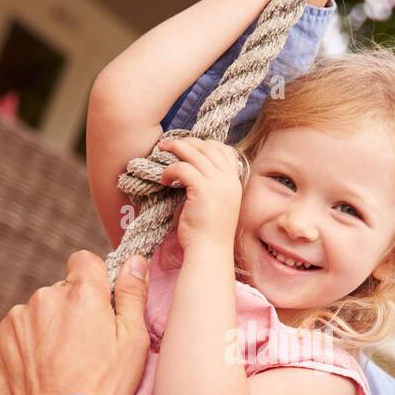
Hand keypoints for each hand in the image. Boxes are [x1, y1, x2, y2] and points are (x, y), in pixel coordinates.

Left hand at [0, 251, 149, 394]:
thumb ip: (132, 294)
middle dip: (72, 311)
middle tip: (84, 348)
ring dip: (48, 329)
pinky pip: (17, 333)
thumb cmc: (103, 387)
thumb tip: (134, 260)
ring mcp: (17, 319)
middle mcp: (45, 298)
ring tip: (61, 365)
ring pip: (38, 313)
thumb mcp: (133, 342)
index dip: (93, 281)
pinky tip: (41, 371)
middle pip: (61, 291)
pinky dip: (27, 347)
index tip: (98, 305)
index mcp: (82, 294)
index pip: (84, 261)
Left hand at [156, 136, 243, 253]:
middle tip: (168, 145)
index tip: (187, 148)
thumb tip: (191, 168)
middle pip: (208, 147)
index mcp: (234, 182)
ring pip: (193, 153)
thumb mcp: (215, 203)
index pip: (223, 150)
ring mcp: (218, 183)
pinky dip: (169, 170)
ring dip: (175, 149)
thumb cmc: (207, 233)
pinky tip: (163, 180)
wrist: (209, 252)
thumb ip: (210, 185)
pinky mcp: (203, 189)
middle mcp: (229, 180)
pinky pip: (182, 168)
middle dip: (186, 142)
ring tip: (161, 152)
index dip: (204, 144)